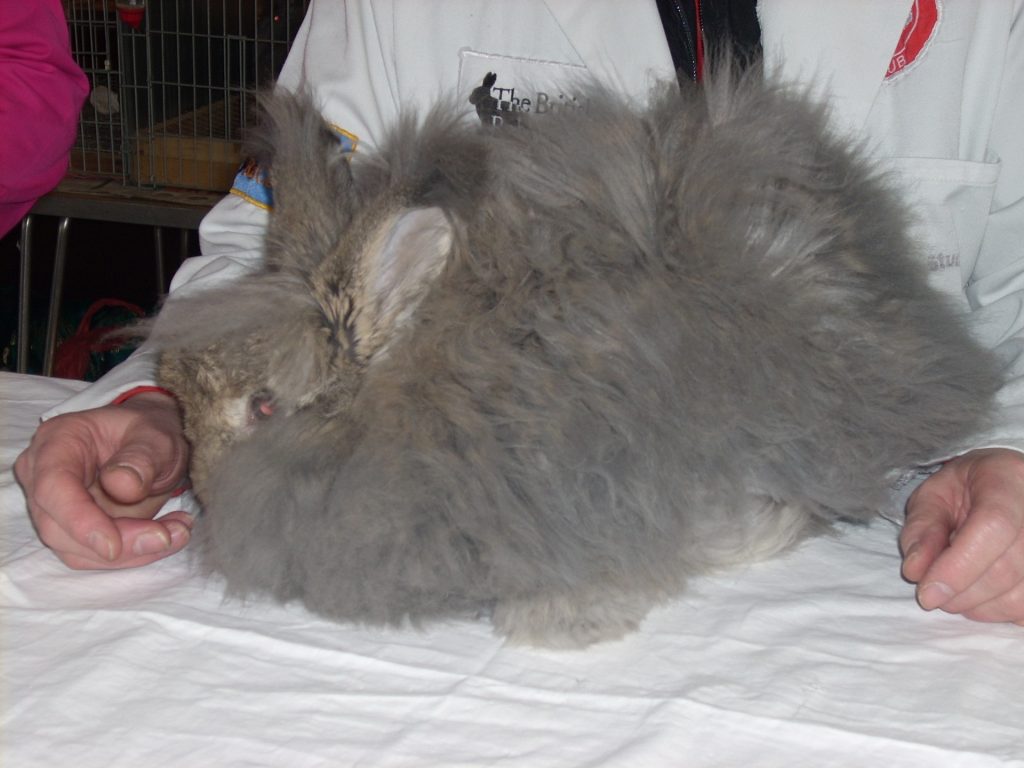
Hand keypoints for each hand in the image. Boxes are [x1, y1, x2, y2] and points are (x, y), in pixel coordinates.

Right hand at [13, 393, 192, 568]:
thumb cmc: (150, 432)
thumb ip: (142, 457)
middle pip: (60, 528)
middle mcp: (43, 476)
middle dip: (117, 543)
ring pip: (76, 550)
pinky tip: (168, 534)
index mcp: (57, 441)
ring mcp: (54, 506)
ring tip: (178, 532)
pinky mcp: (71, 530)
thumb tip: (121, 486)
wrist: (154, 444)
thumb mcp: (157, 436)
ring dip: (130, 552)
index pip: (52, 488)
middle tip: (167, 536)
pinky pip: (94, 554)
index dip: (80, 521)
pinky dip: (134, 553)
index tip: (113, 546)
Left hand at [900, 448, 1023, 624]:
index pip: (994, 526)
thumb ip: (921, 529)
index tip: (927, 592)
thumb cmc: (965, 491)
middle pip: (1007, 568)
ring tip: (956, 588)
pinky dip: (998, 611)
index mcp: (1008, 479)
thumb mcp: (933, 497)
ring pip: (1019, 595)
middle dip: (960, 591)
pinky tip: (981, 592)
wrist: (1005, 487)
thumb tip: (915, 571)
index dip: (958, 566)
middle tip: (933, 593)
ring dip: (977, 606)